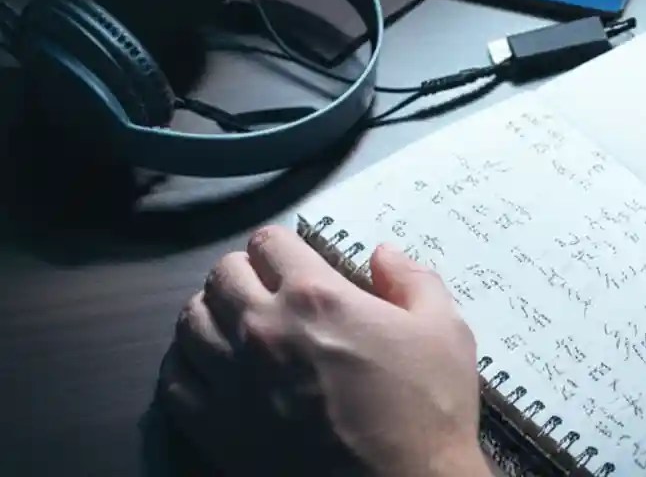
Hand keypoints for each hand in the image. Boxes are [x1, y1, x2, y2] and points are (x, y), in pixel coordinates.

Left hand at [157, 226, 487, 476]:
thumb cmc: (427, 412)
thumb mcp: (445, 331)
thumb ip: (413, 280)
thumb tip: (383, 254)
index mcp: (316, 297)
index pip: (269, 242)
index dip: (281, 246)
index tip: (291, 260)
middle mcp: (263, 329)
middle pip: (222, 274)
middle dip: (244, 273)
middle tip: (265, 290)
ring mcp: (233, 380)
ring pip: (190, 321)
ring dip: (211, 313)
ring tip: (233, 324)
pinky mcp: (216, 427)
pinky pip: (175, 379)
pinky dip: (186, 365)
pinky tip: (209, 367)